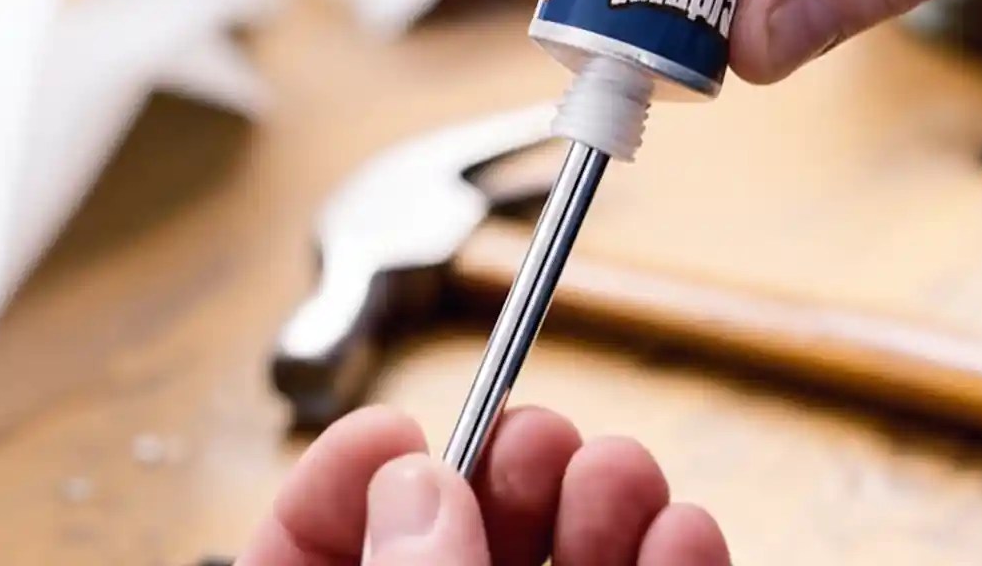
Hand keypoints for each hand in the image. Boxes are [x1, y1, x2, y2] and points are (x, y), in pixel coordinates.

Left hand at [236, 405, 728, 564]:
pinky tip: (681, 530)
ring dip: (602, 505)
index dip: (332, 489)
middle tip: (537, 433)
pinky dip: (676, 565)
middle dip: (504, 473)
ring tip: (617, 473)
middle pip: (454, 543)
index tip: (389, 429)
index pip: (301, 564)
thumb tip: (411, 490)